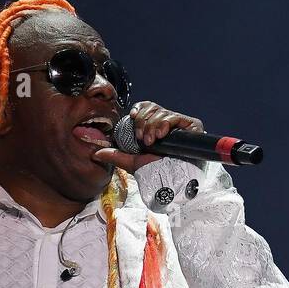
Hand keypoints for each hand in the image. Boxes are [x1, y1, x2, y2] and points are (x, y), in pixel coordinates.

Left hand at [89, 101, 204, 171]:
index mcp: (154, 127)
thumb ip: (115, 155)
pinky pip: (174, 116)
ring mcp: (180, 124)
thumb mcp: (132, 162)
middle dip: (143, 121)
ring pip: (161, 112)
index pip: (146, 108)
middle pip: (152, 108)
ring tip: (152, 140)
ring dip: (152, 126)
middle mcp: (167, 123)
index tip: (132, 117)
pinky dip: (165, 123)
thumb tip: (96, 153)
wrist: (172, 179)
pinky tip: (161, 134)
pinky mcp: (191, 126)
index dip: (138, 110)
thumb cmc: (155, 172)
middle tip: (142, 138)